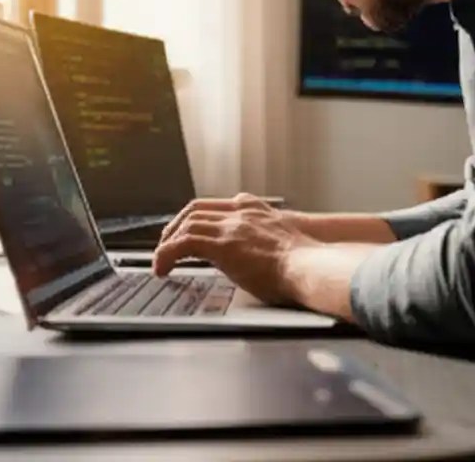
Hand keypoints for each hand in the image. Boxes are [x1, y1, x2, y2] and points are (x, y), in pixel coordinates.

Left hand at [153, 198, 320, 305]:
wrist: (313, 268)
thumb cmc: (305, 265)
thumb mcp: (279, 243)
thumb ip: (259, 240)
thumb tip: (247, 258)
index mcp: (254, 209)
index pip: (214, 206)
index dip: (194, 218)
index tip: (186, 231)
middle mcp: (240, 211)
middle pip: (195, 210)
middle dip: (176, 226)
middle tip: (166, 244)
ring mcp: (231, 226)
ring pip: (186, 225)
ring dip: (168, 243)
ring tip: (161, 261)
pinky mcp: (222, 244)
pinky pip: (181, 244)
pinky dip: (166, 255)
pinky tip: (163, 268)